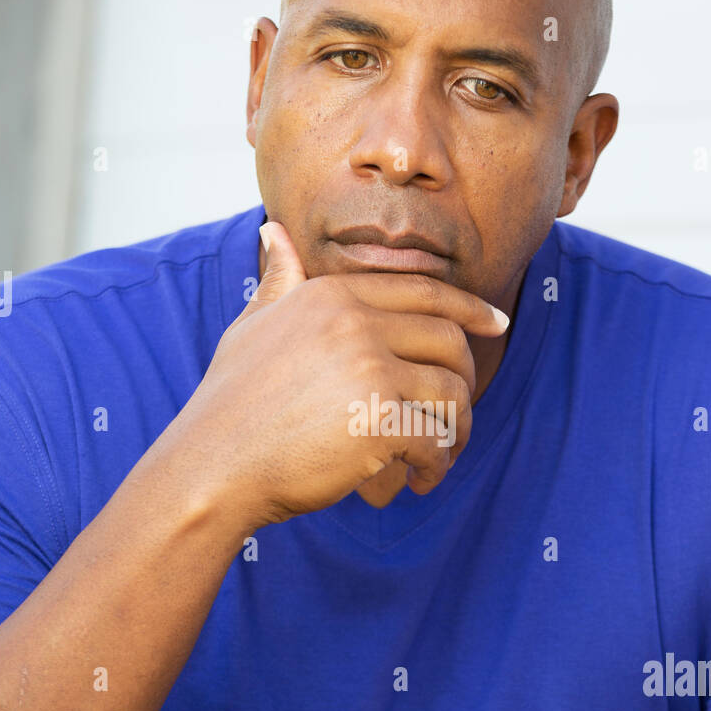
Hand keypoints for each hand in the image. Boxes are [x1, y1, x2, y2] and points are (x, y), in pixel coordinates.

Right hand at [172, 219, 509, 531]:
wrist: (212, 464)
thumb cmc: (231, 402)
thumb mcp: (252, 327)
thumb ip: (280, 281)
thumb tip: (273, 231)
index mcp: (333, 295)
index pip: (425, 292)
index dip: (470, 309)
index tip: (497, 324)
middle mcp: (354, 323)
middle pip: (450, 342)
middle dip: (464, 383)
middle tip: (455, 418)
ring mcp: (368, 370)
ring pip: (452, 394)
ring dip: (455, 431)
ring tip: (438, 455)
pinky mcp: (378, 421)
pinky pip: (435, 440)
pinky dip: (435, 465)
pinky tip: (418, 479)